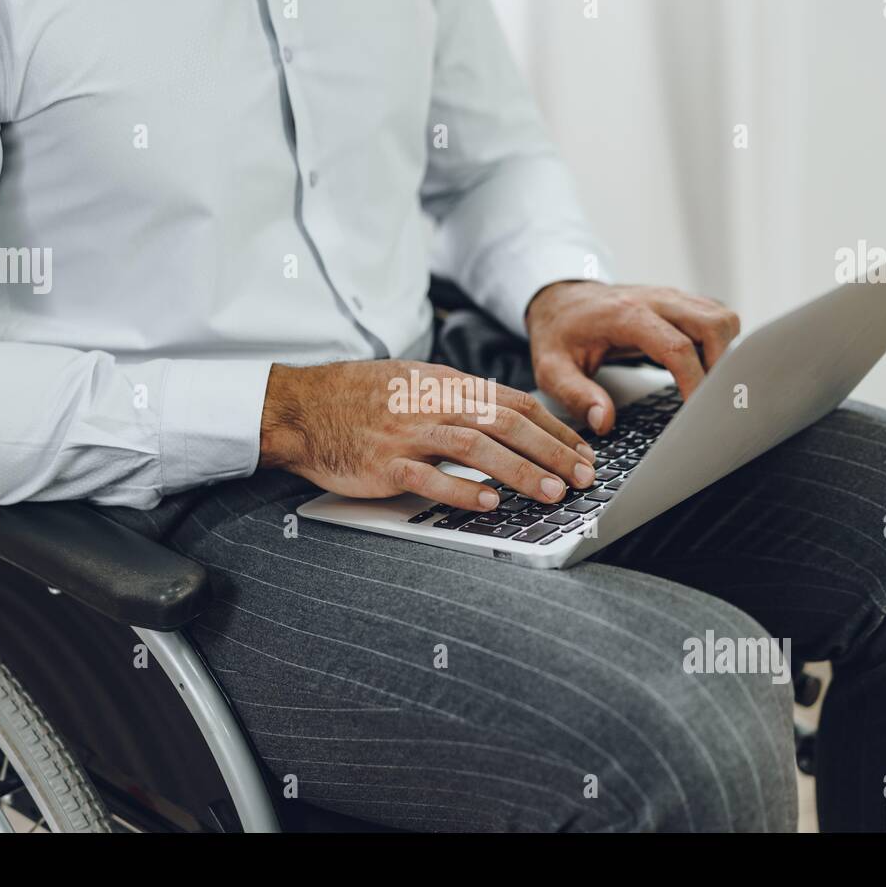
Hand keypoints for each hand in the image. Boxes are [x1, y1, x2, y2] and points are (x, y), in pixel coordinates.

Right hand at [259, 360, 597, 511]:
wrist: (302, 407)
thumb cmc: (359, 397)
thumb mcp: (416, 382)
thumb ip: (461, 397)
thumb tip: (511, 415)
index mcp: (446, 384)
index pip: (515, 404)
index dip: (555, 429)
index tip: (583, 453)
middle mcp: (432, 404)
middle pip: (505, 425)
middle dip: (551, 452)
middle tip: (582, 478)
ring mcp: (408, 434)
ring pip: (475, 448)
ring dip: (520, 471)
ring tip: (550, 493)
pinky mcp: (384, 464)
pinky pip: (428, 477)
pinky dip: (461, 489)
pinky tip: (489, 504)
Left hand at [526, 280, 740, 434]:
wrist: (560, 300)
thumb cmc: (559, 335)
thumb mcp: (551, 369)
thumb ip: (576, 395)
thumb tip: (605, 421)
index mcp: (625, 316)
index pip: (677, 347)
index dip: (695, 382)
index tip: (697, 413)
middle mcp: (655, 300)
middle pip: (715, 324)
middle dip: (723, 365)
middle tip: (711, 400)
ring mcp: (671, 298)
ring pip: (723, 318)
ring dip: (727, 353)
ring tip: (710, 387)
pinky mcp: (680, 303)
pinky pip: (717, 318)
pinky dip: (721, 344)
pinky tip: (706, 369)